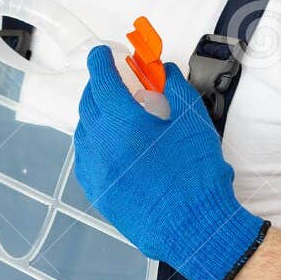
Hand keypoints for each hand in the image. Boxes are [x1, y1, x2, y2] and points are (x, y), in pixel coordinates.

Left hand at [73, 45, 265, 279]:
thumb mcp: (193, 122)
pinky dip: (93, 143)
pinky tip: (109, 145)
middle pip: (89, 104)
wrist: (193, 226)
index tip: (102, 53)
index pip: (101, 79)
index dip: (100, 61)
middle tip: (113, 81)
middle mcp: (100, 144)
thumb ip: (176, 89)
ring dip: (95, 116)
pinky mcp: (98, 192)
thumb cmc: (196, 175)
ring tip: (114, 113)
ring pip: (84, 132)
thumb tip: (165, 72)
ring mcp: (95, 170)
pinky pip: (86, 159)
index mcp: (121, 122)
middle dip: (98, 87)